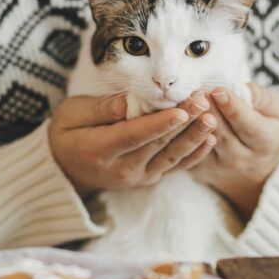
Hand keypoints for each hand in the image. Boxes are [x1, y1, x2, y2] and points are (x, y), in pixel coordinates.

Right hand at [49, 93, 217, 197]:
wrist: (66, 168)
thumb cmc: (68, 133)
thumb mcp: (71, 115)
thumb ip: (100, 109)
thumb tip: (127, 102)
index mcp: (99, 150)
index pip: (134, 136)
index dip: (160, 124)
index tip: (182, 110)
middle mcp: (122, 169)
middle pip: (158, 144)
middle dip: (185, 122)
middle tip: (203, 101)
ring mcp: (138, 176)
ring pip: (172, 157)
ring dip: (195, 137)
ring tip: (212, 118)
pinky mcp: (149, 178)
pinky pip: (175, 166)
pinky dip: (195, 154)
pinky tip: (211, 138)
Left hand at [191, 83, 278, 218]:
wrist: (256, 169)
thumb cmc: (267, 129)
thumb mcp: (277, 112)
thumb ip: (262, 98)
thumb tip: (241, 90)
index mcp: (267, 142)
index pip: (248, 125)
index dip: (232, 108)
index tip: (218, 90)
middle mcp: (244, 159)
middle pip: (222, 134)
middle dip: (208, 110)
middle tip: (197, 90)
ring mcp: (220, 167)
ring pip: (202, 143)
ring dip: (192, 121)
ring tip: (186, 100)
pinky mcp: (201, 170)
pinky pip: (188, 152)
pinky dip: (181, 133)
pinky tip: (177, 115)